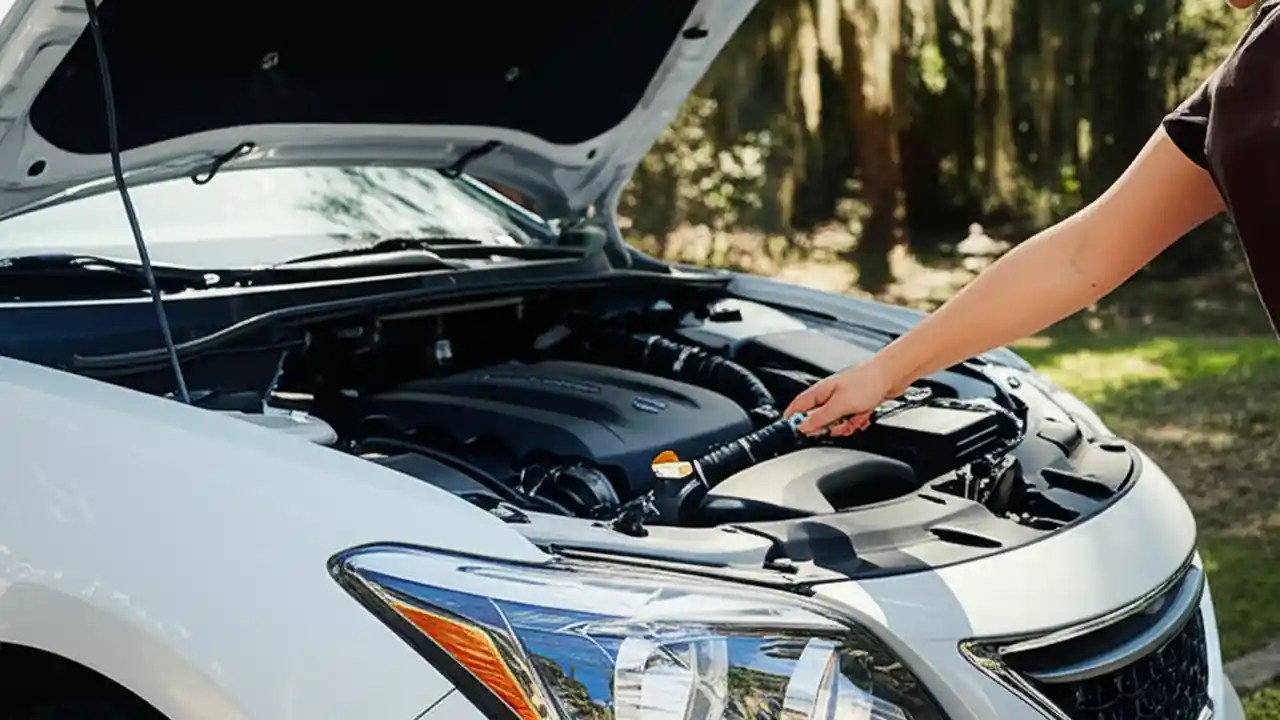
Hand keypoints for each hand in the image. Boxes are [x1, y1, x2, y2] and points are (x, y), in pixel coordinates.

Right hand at [784, 361, 900, 436]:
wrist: (892, 375)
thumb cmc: (867, 381)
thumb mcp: (839, 405)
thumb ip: (820, 417)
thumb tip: (803, 426)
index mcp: (820, 391)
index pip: (798, 407)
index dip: (794, 420)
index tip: (796, 432)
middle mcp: (830, 395)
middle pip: (818, 418)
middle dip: (828, 427)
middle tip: (836, 427)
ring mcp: (844, 400)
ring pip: (836, 422)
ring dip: (845, 426)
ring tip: (853, 421)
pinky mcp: (857, 404)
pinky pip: (851, 420)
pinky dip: (857, 422)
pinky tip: (863, 418)